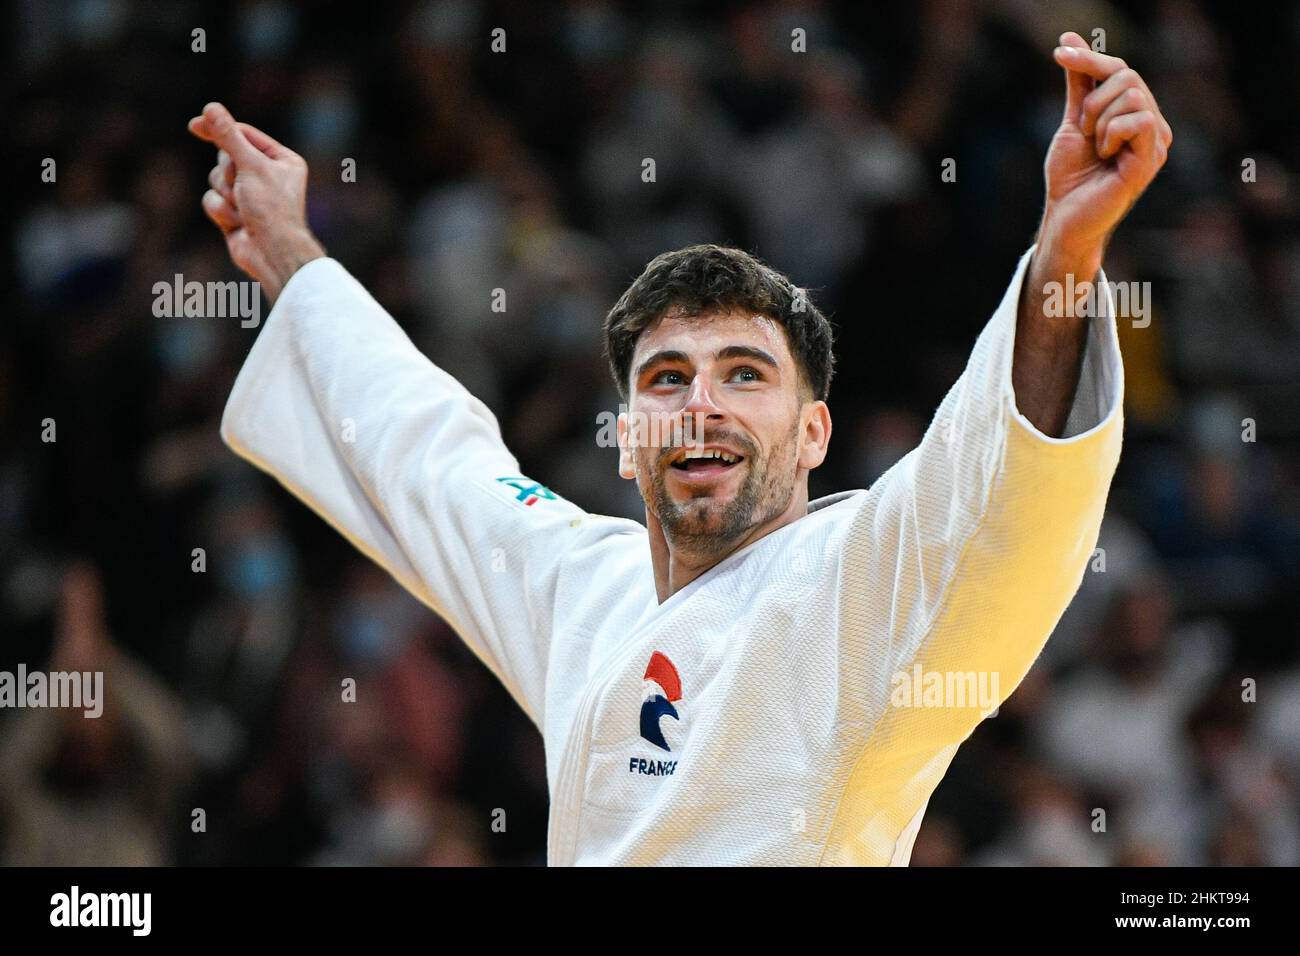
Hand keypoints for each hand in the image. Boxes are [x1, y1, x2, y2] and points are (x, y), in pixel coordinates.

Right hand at [187, 102, 324, 301]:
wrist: (272, 253)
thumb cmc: (272, 209)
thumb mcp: (250, 166)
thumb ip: (228, 137)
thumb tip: (211, 108)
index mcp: (282, 160)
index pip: (243, 134)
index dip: (220, 130)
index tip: (195, 125)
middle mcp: (267, 176)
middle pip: (226, 157)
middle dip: (229, 174)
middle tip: (242, 187)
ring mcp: (250, 196)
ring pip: (216, 180)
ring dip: (225, 194)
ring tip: (244, 209)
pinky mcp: (235, 213)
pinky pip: (212, 200)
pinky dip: (221, 211)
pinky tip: (237, 224)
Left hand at [1039, 32, 1172, 267]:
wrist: (1064, 215)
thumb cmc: (1071, 175)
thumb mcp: (1073, 121)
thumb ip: (1080, 84)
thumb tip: (1070, 40)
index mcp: (1137, 115)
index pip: (1121, 70)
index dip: (1090, 59)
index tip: (1059, 52)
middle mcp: (1153, 126)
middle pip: (1128, 76)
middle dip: (1094, 100)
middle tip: (1083, 131)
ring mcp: (1156, 143)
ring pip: (1134, 95)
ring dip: (1100, 118)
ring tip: (1095, 147)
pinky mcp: (1151, 160)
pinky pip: (1139, 121)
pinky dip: (1111, 133)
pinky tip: (1105, 156)